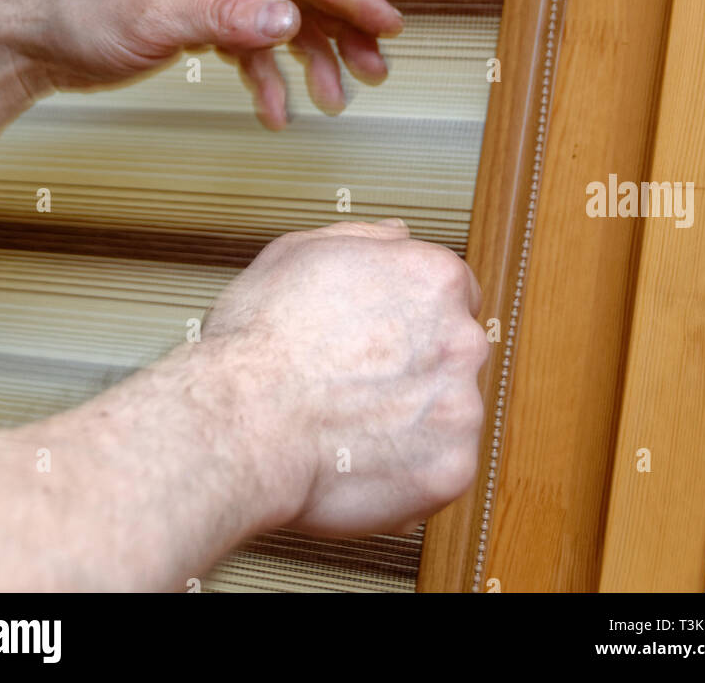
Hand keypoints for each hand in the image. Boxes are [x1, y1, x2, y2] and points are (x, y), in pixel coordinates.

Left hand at [2, 0, 402, 127]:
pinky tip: (274, 110)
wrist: (37, 35)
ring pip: (282, 21)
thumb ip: (225, 19)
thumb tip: (288, 17)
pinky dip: (265, 77)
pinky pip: (251, 44)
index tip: (389, 24)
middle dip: (341, 33)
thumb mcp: (156, 18)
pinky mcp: (203, 15)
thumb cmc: (82, 14)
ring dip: (308, 61)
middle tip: (375, 70)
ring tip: (331, 100)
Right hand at [201, 218, 487, 536]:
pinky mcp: (451, 468)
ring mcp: (462, 407)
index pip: (453, 292)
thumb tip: (396, 235)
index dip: (411, 313)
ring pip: (447, 412)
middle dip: (414, 365)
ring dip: (412, 419)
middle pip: (453, 351)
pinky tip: (360, 457)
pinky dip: (406, 469)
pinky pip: (438, 468)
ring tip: (349, 423)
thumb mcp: (299, 252)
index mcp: (433, 279)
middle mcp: (461, 338)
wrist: (242, 421)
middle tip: (354, 381)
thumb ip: (363, 238)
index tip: (380, 336)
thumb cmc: (260, 340)